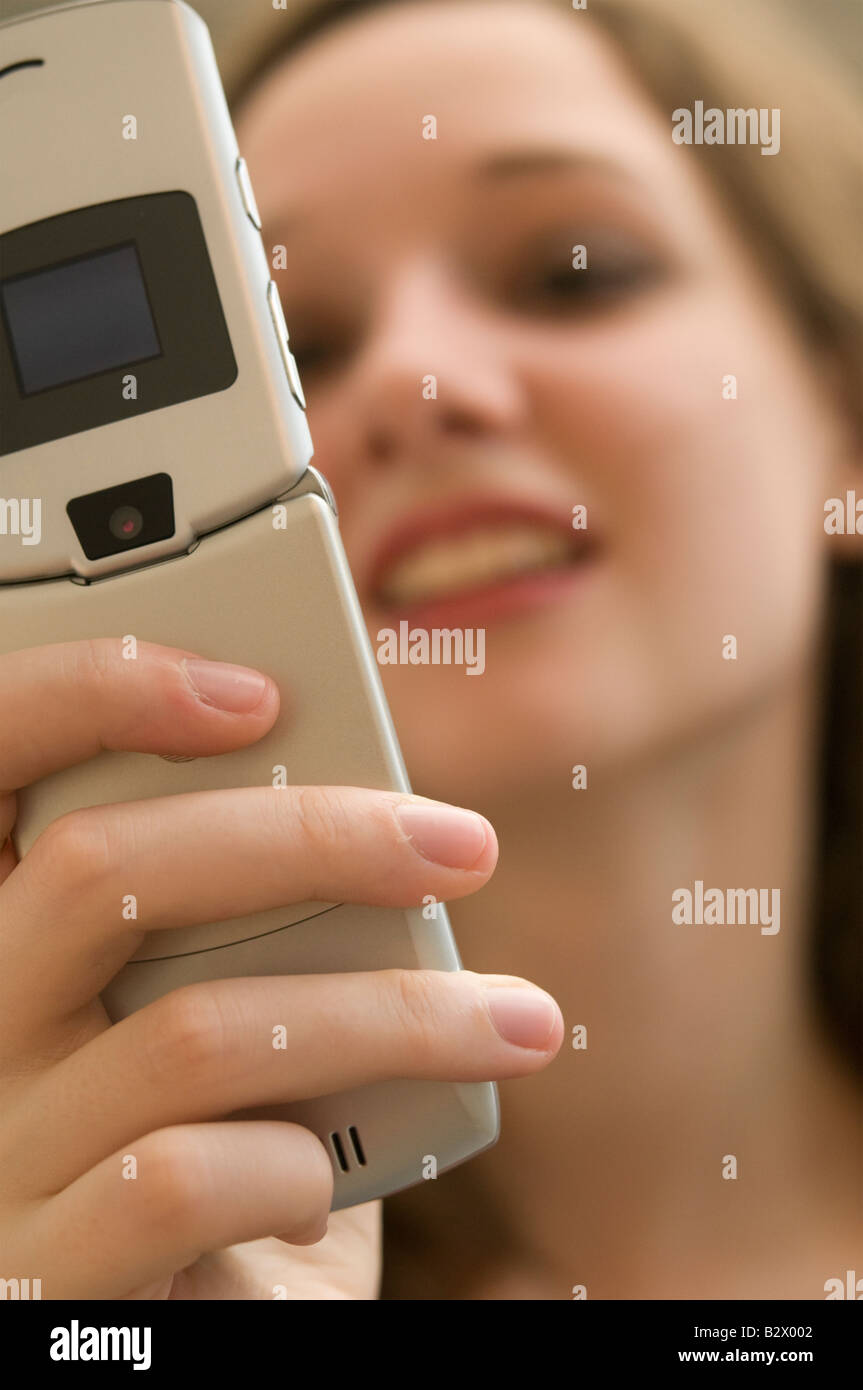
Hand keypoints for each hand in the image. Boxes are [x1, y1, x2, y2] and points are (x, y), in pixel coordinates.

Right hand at [0, 639, 562, 1298]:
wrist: (203, 1336)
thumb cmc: (225, 1150)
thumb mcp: (222, 1013)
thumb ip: (250, 926)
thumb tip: (374, 808)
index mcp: (4, 933)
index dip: (92, 691)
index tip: (258, 691)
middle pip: (98, 871)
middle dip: (310, 838)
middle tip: (460, 847)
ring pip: (189, 1033)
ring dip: (389, 1017)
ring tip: (514, 1022)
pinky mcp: (46, 1275)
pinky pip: (181, 1181)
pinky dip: (294, 1164)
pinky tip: (323, 1178)